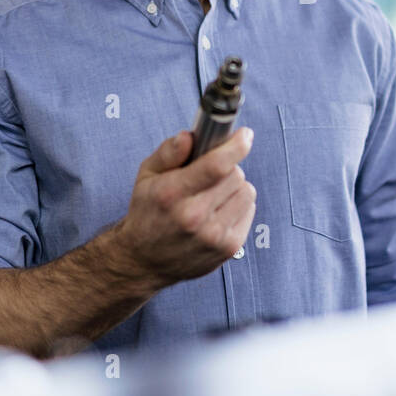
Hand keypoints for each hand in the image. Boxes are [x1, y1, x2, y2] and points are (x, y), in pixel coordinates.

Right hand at [113, 127, 255, 286]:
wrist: (145, 261)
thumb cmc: (148, 212)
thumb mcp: (147, 176)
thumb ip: (168, 152)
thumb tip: (189, 136)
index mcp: (171, 194)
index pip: (216, 166)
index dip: (236, 146)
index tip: (244, 135)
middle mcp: (193, 216)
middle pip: (235, 175)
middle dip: (227, 167)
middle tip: (212, 174)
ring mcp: (213, 235)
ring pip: (246, 191)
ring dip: (235, 187)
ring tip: (215, 194)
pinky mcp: (228, 248)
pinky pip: (249, 210)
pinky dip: (239, 205)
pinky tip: (219, 211)